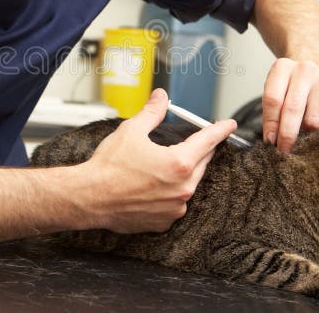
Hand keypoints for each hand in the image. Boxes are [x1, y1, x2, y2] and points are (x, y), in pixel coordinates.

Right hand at [81, 88, 236, 232]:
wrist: (90, 198)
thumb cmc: (109, 167)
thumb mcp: (132, 131)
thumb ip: (152, 113)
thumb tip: (161, 97)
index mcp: (180, 163)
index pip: (208, 141)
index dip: (220, 130)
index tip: (229, 126)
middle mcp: (183, 188)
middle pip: (201, 163)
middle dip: (196, 150)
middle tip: (186, 142)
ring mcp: (175, 207)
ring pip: (188, 184)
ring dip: (181, 173)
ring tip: (158, 167)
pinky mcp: (165, 221)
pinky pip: (175, 203)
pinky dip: (169, 193)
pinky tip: (151, 187)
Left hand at [261, 58, 318, 152]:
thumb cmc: (294, 86)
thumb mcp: (277, 91)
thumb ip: (271, 112)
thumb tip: (272, 139)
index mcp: (283, 68)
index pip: (273, 99)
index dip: (271, 124)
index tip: (270, 141)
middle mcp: (304, 71)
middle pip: (292, 109)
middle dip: (287, 135)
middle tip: (284, 149)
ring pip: (313, 120)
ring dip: (306, 135)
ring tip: (302, 136)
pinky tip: (317, 134)